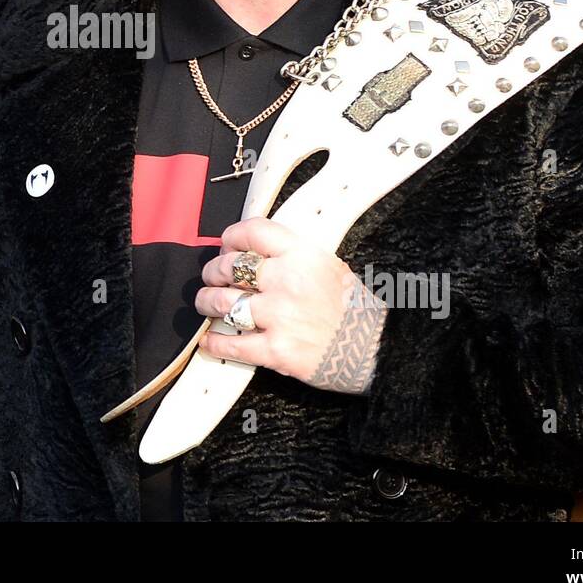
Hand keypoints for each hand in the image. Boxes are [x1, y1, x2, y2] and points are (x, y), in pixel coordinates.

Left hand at [196, 217, 387, 394]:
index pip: (252, 232)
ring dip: (206, 303)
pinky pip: (231, 344)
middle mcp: (287, 280)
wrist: (376, 350)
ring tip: (205, 304)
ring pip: (222, 302)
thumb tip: (253, 253)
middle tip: (211, 277)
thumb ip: (292, 256)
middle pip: (228, 267)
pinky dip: (214, 343)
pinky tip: (209, 340)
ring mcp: (279, 315)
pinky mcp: (276, 350)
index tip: (225, 244)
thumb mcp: (328, 266)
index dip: (230, 237)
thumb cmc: (356, 309)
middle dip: (212, 272)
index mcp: (302, 254)